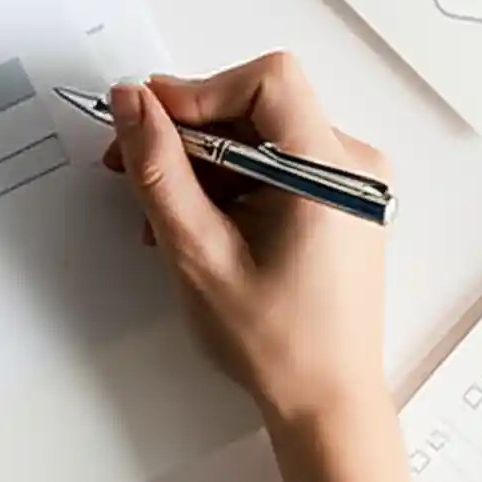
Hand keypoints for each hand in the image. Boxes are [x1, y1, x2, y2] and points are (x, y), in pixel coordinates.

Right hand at [104, 53, 392, 420]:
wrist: (325, 401)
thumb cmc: (275, 343)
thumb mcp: (198, 252)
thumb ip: (160, 170)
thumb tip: (133, 103)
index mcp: (330, 171)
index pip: (267, 81)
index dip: (199, 91)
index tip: (149, 121)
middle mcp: (350, 165)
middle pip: (259, 105)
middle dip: (188, 130)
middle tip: (131, 162)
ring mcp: (346, 183)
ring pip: (259, 136)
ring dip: (200, 164)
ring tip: (157, 214)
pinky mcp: (334, 201)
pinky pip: (272, 166)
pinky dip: (226, 184)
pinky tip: (192, 222)